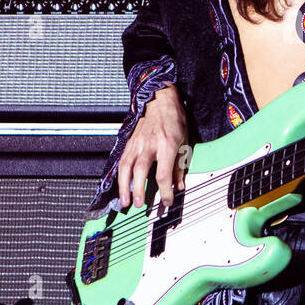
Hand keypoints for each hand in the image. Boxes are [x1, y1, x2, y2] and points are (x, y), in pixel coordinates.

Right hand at [117, 84, 187, 209]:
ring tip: (124, 200)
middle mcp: (150, 145)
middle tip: (138, 204)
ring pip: (126, 166)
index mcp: (167, 145)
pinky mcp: (130, 142)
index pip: (163, 173)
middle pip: (141, 170)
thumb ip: (181, 165)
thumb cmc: (174, 118)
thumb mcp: (185, 140)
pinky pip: (122, 160)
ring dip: (124, 185)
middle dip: (138, 189)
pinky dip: (120, 175)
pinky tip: (120, 185)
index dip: (165, 190)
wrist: (159, 99)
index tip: (167, 201)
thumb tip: (179, 185)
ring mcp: (137, 143)